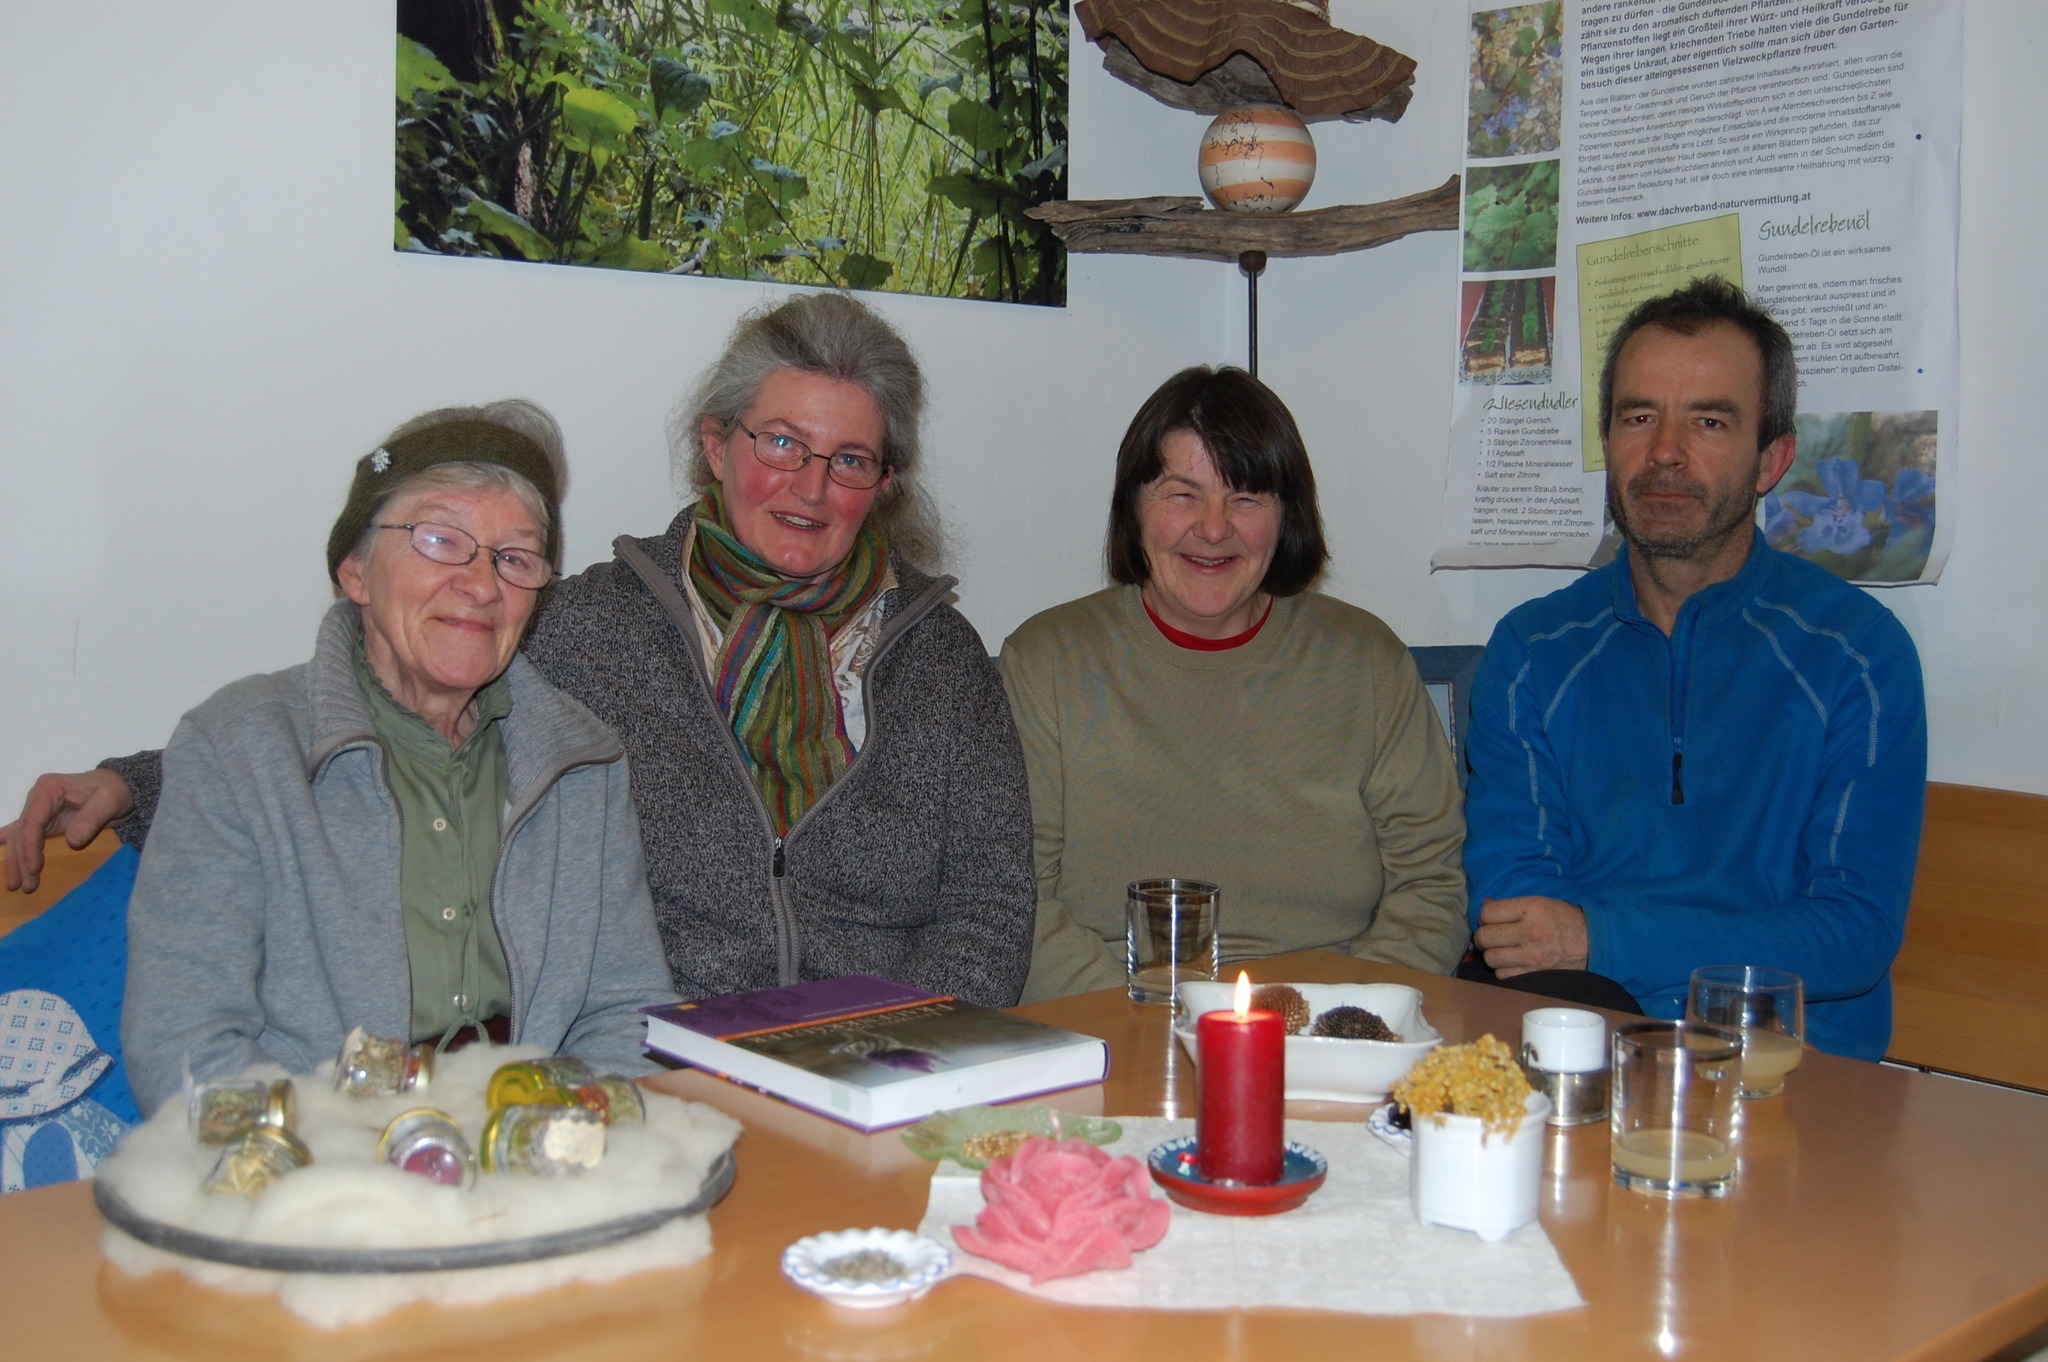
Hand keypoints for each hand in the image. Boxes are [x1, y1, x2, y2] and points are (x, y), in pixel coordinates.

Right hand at [1, 769, 134, 892]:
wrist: (121, 786)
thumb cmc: (116, 791)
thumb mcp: (110, 801)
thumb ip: (91, 819)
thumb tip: (72, 842)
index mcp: (49, 789)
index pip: (31, 822)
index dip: (30, 847)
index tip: (34, 869)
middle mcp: (37, 798)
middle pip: (22, 832)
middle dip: (21, 861)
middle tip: (26, 886)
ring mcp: (39, 809)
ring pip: (19, 837)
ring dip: (17, 861)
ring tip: (17, 885)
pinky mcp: (44, 820)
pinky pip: (23, 835)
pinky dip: (13, 849)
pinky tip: (0, 856)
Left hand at [1474, 895, 1588, 976]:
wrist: (1596, 944)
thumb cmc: (1567, 921)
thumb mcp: (1543, 903)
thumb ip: (1513, 905)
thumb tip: (1485, 906)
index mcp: (1532, 908)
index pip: (1488, 913)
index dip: (1485, 917)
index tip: (1491, 921)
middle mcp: (1531, 931)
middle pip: (1485, 937)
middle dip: (1484, 937)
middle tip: (1492, 938)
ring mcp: (1533, 956)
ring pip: (1491, 958)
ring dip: (1493, 955)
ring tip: (1502, 951)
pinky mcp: (1536, 975)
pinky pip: (1503, 976)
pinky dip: (1504, 971)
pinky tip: (1512, 964)